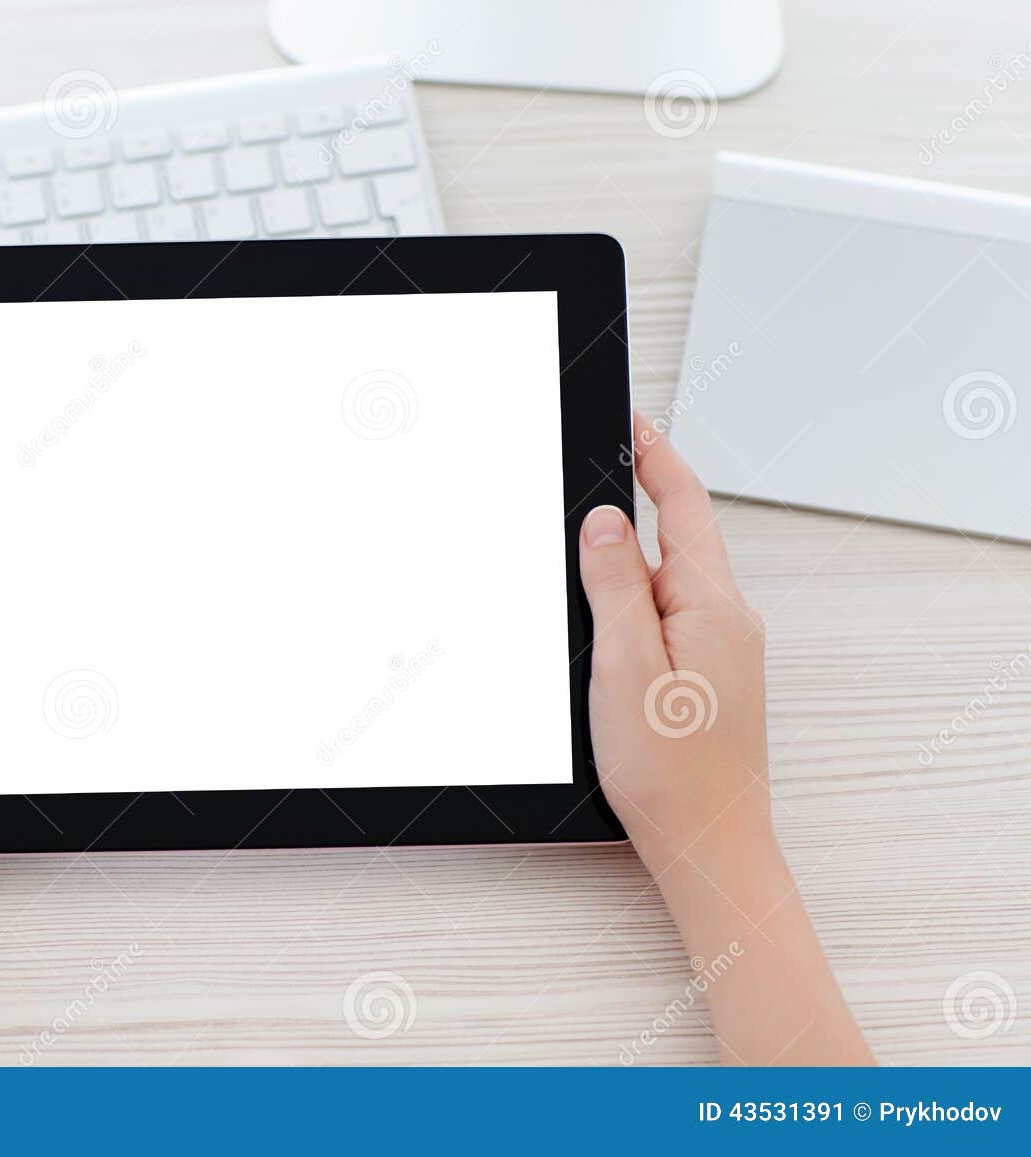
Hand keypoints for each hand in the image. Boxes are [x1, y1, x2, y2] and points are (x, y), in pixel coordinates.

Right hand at [578, 412, 870, 1064]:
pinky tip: (600, 622)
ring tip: (579, 556)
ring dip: (625, 560)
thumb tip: (606, 519)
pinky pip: (664, 617)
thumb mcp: (627, 666)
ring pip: (664, 581)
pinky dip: (630, 601)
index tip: (630, 419)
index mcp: (713, 605)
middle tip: (591, 471)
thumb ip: (616, 586)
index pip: (683, 505)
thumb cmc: (671, 770)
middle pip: (674, 537)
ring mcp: (718, 649)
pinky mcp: (704, 676)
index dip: (654, 455)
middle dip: (634, 501)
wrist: (708, 844)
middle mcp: (725, 619)